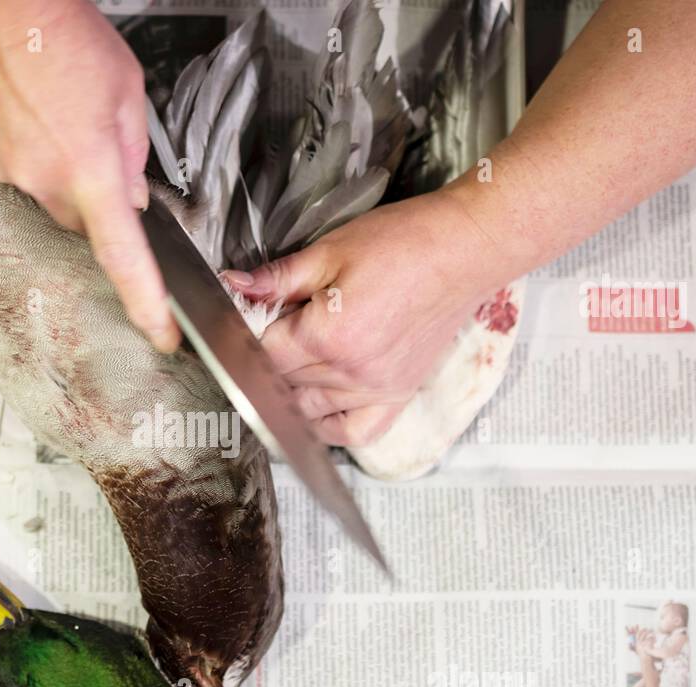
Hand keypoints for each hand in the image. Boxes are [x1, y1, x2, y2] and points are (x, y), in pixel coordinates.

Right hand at [0, 0, 176, 349]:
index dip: (146, 302)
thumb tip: (131, 195)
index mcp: (90, 170)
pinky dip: (28, 146)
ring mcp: (3, 168)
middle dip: (95, 196)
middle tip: (98, 142)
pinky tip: (31, 106)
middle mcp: (42, 179)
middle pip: (80, 220)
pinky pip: (15, 167)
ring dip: (60, 163)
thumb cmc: (58, 28)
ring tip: (58, 108)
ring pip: (45, 192)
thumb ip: (132, 154)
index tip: (162, 331)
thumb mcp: (126, 90)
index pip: (124, 256)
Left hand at [223, 185, 513, 445]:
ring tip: (295, 362)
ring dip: (291, 392)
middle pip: (282, 384)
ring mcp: (376, 390)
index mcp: (329, 335)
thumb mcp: (330, 250)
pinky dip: (329, 429)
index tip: (253, 321)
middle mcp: (351, 372)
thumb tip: (231, 285)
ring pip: (308, 412)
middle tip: (277, 332)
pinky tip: (317, 408)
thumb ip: (278, 278)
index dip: (250, 337)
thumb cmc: (401, 243)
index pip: (264, 355)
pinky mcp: (398, 397)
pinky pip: (354, 434)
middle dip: (270, 360)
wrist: (464, 251)